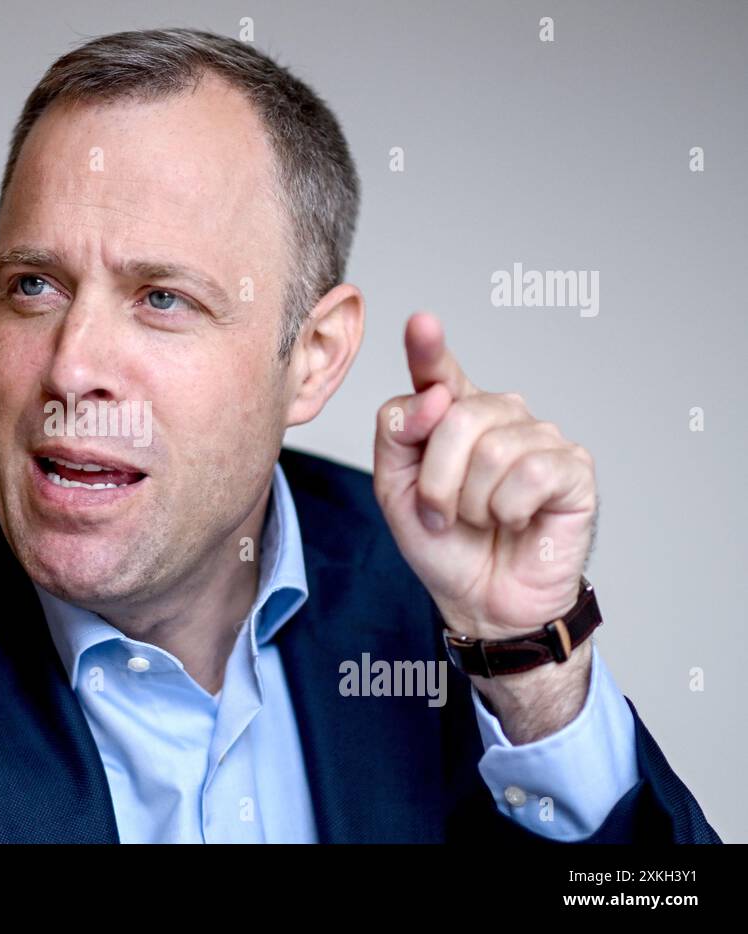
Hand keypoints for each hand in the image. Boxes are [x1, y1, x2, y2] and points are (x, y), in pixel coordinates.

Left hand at [373, 312, 597, 642]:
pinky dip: (509, 509)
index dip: (429, 348)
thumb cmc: (444, 544)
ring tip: (480, 520)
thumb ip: (396, 435)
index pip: (439, 373)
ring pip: (490, 448)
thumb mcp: (394, 490)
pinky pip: (529, 473)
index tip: (421, 323)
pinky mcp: (573, 467)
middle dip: (436, 480)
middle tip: (441, 514)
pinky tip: (517, 520)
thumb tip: (432, 397)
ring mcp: (540, 437)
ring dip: (472, 502)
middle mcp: (499, 416)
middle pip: (454, 416)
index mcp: (453, 416)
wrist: (482, 600)